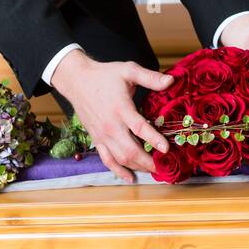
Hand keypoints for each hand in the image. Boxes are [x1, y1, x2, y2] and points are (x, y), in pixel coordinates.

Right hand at [50, 49, 172, 182]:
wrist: (77, 81)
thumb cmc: (105, 74)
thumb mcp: (128, 70)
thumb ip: (150, 77)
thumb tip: (172, 81)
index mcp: (121, 108)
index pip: (139, 128)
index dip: (154, 140)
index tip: (166, 149)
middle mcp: (110, 125)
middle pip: (130, 150)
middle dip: (148, 161)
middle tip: (164, 165)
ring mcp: (102, 135)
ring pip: (120, 158)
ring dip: (137, 167)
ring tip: (153, 170)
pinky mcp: (96, 139)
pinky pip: (107, 160)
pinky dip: (118, 171)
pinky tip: (130, 177)